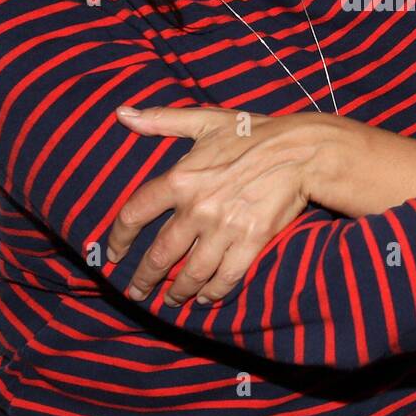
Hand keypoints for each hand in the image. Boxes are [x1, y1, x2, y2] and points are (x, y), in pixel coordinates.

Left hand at [107, 106, 328, 305]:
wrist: (302, 150)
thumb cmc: (253, 132)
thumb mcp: (205, 121)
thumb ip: (161, 120)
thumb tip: (121, 115)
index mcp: (181, 179)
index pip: (135, 214)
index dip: (119, 238)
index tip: (113, 254)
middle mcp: (197, 208)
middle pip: (160, 254)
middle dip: (145, 278)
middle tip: (138, 291)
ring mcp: (225, 229)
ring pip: (191, 273)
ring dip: (178, 292)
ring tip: (171, 301)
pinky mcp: (251, 243)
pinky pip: (225, 278)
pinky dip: (213, 293)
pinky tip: (205, 299)